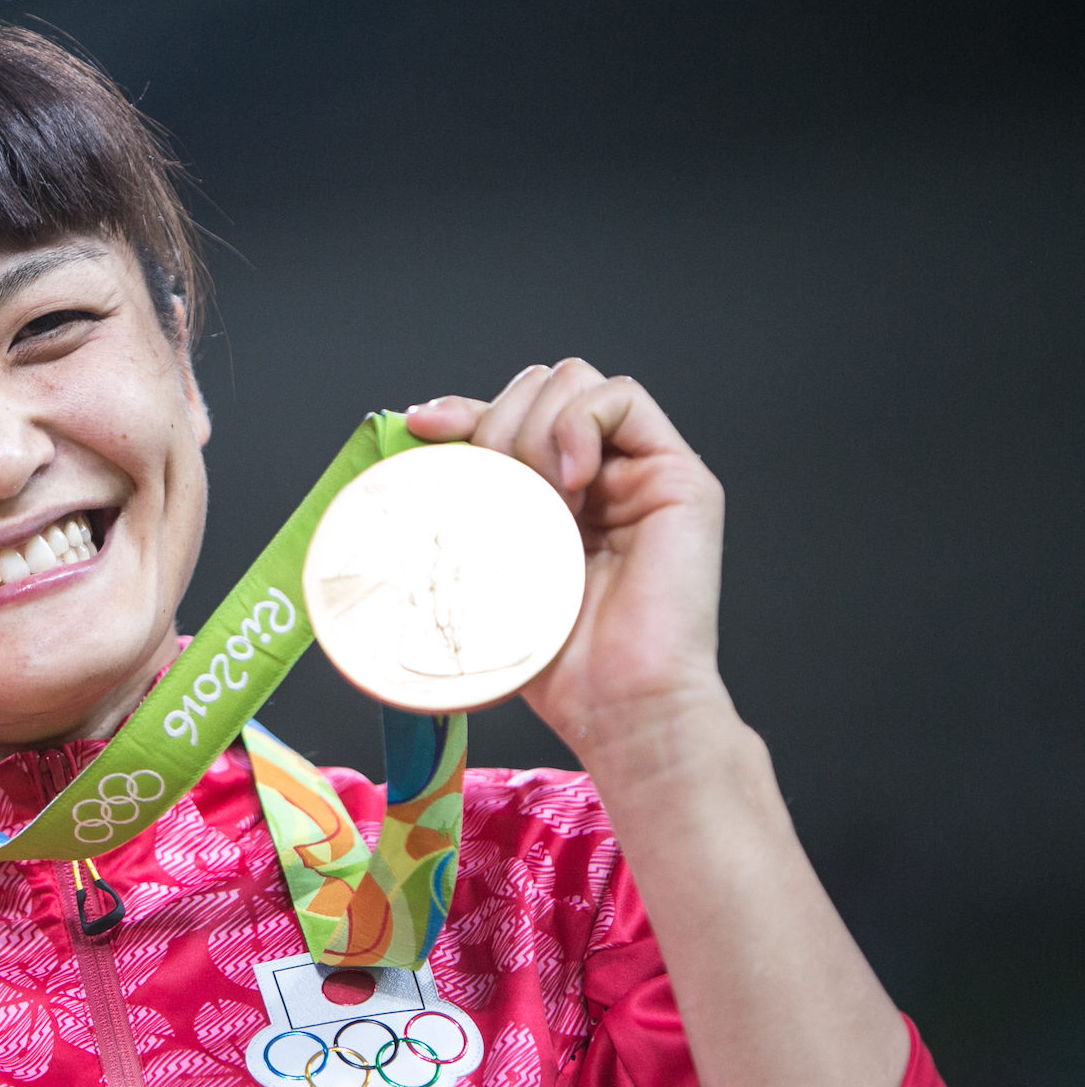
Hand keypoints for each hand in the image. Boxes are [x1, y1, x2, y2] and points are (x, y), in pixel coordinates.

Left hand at [405, 359, 729, 767]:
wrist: (617, 704)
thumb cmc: (553, 659)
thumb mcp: (484, 566)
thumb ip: (465, 507)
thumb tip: (409, 452)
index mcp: (550, 495)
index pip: (505, 416)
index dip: (462, 410)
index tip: (422, 428)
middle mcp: (597, 474)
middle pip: (537, 387)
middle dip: (498, 422)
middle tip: (491, 489)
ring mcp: (639, 470)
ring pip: (573, 382)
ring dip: (535, 430)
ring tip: (536, 499)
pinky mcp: (678, 475)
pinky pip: (622, 397)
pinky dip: (579, 424)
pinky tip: (567, 481)